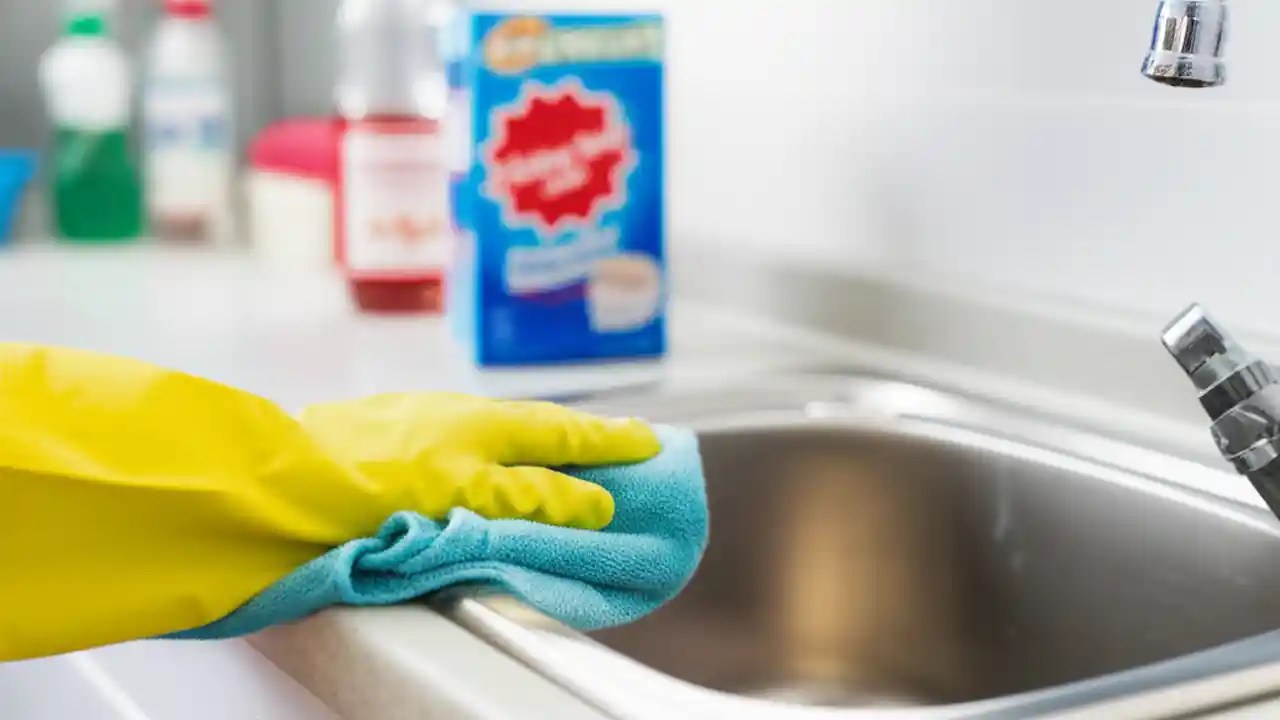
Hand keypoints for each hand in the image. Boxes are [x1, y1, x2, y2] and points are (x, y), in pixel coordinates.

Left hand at [299, 392, 660, 529]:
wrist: (287, 474)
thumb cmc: (376, 482)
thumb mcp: (467, 494)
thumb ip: (533, 497)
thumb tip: (597, 502)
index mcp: (488, 423)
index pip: (566, 435)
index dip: (610, 441)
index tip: (650, 441)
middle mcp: (463, 411)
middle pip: (536, 424)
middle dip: (581, 435)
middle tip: (620, 440)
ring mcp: (426, 416)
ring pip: (499, 428)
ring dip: (538, 440)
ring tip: (562, 452)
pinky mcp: (393, 428)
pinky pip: (466, 434)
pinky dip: (495, 446)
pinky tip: (485, 458)